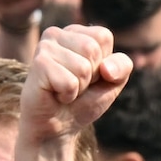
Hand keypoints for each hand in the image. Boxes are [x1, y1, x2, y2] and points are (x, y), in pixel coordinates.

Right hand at [21, 24, 131, 149]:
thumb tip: (106, 68)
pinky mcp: (38, 64)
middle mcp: (57, 34)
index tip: (88, 76)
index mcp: (75, 32)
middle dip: (90, 76)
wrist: (56, 129)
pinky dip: (67, 95)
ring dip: (79, 88)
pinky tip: (55, 95)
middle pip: (93, 50)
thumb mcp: (112, 82)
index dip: (102, 63)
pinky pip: (70, 82)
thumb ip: (123, 66)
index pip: (103, 37)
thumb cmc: (82, 102)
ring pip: (83, 67)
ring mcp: (45, 47)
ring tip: (64, 91)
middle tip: (75, 86)